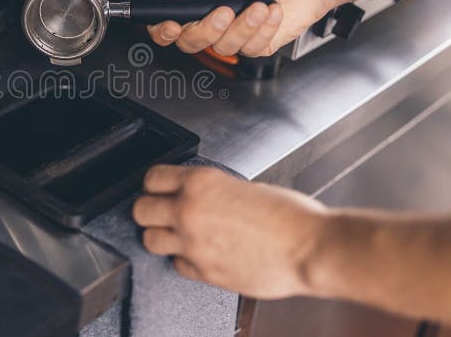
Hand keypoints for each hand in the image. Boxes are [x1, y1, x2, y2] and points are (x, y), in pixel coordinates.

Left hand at [132, 165, 328, 298]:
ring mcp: (193, 244)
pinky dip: (184, 260)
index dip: (156, 184)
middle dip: (150, 210)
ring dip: (161, 236)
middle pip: (140, 210)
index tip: (159, 188)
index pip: (152, 178)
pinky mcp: (203, 272)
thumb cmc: (289, 215)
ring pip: (150, 240)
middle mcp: (189, 211)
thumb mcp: (243, 186)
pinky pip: (177, 265)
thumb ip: (212, 192)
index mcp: (201, 182)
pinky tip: (201, 253)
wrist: (310, 248)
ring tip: (177, 234)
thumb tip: (198, 197)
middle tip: (163, 212)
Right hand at [147, 0, 335, 56]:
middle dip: (208, 29)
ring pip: (222, 47)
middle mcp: (212, 20)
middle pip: (190, 42)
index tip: (172, 25)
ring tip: (259, 5)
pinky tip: (272, 11)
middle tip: (224, 12)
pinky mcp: (254, 46)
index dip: (163, 30)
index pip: (167, 23)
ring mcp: (233, 35)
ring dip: (243, 26)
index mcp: (198, 0)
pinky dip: (263, 29)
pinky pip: (249, 49)